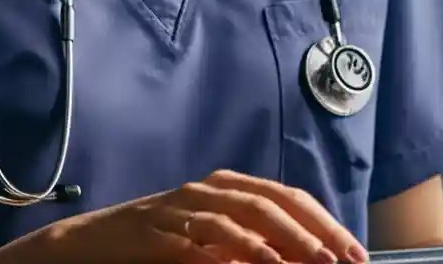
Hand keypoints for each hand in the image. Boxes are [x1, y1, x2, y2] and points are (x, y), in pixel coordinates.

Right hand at [1, 169, 368, 263]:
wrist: (88, 244)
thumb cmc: (157, 243)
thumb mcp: (211, 239)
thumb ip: (253, 245)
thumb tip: (305, 258)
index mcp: (227, 187)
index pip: (288, 196)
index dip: (325, 223)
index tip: (355, 253)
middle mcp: (207, 189)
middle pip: (269, 203)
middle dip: (309, 233)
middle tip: (338, 263)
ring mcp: (178, 207)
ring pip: (236, 218)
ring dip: (274, 244)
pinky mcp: (152, 232)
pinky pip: (193, 242)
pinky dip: (223, 255)